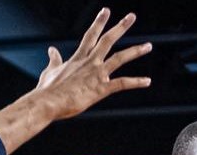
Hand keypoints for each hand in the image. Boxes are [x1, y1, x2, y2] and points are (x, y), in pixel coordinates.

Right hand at [28, 9, 151, 120]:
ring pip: (120, 58)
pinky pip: (122, 83)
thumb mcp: (50, 71)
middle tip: (131, 16)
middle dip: (120, 27)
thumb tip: (51, 49)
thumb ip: (54, 59)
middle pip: (108, 40)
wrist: (48, 102)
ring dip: (135, 51)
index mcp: (78, 58)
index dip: (99, 22)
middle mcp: (90, 62)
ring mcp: (96, 74)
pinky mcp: (101, 89)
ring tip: (148, 45)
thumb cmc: (48, 89)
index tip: (106, 11)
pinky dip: (136, 82)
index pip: (90, 35)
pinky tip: (147, 81)